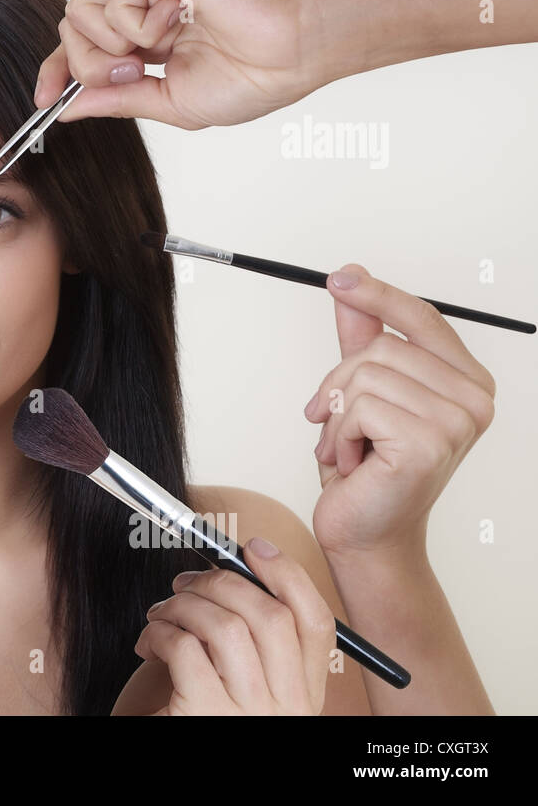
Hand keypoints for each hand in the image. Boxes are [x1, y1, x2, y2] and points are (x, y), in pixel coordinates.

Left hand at [34, 0, 322, 128]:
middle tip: (130, 76)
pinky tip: (178, 23)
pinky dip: (138, 27)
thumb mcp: (165, 102)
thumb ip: (116, 101)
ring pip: (80, 12)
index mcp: (145, 36)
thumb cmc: (249, 77)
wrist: (290, 55)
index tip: (44, 102)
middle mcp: (142, 2)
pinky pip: (116, 1)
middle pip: (71, 29)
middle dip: (85, 66)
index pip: (81, 46)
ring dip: (108, 49)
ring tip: (153, 55)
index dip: (57, 71)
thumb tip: (67, 109)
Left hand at [129, 538, 333, 714]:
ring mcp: (250, 715)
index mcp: (302, 694)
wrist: (162, 758)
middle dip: (220, 582)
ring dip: (183, 606)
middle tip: (185, 584)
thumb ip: (249, 637)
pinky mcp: (205, 716)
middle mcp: (287, 708)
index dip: (289, 576)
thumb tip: (236, 570)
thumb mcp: (237, 678)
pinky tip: (150, 644)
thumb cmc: (194, 710)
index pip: (317, 624)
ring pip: (226, 626)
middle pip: (271, 616)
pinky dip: (159, 633)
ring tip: (162, 615)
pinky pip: (184, 648)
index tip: (255, 549)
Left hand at [304, 265, 495, 558]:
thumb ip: (362, 337)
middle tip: (336, 423)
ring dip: (337, 415)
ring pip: (364, 375)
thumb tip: (350, 282)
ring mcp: (456, 421)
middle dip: (340, 382)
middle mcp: (473, 400)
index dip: (377, 294)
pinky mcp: (428, 442)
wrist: (365, 532)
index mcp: (466, 381)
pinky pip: (358, 406)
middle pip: (381, 345)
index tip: (338, 277)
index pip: (422, 319)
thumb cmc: (369, 468)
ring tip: (349, 447)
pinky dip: (339, 435)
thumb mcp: (362, 392)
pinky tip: (353, 463)